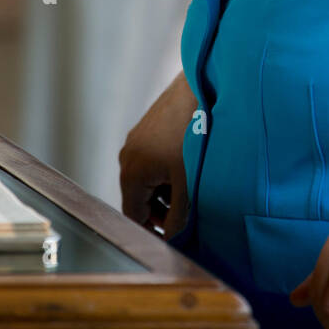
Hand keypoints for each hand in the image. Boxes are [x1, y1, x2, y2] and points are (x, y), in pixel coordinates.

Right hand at [119, 72, 196, 239]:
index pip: (133, 216)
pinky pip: (150, 160)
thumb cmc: (194, 136)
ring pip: (146, 178)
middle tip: (186, 218)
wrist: (201, 88)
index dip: (152, 232)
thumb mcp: (188, 185)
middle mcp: (126, 156)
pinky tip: (188, 168)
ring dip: (165, 191)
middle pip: (139, 197)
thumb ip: (177, 217)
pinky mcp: (147, 128)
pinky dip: (165, 172)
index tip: (172, 239)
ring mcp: (135, 140)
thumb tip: (171, 240)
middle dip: (161, 211)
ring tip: (191, 191)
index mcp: (130, 173)